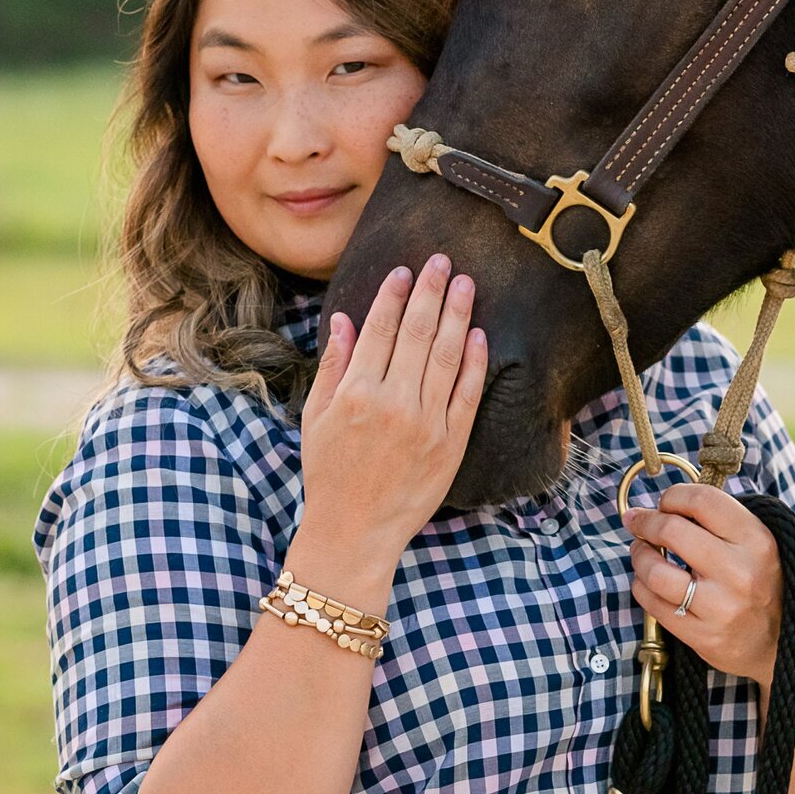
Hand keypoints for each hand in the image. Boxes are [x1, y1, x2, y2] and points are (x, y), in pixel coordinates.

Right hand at [297, 254, 488, 564]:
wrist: (355, 532)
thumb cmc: (329, 473)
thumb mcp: (317, 418)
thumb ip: (334, 366)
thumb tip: (343, 318)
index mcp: (357, 394)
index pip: (381, 330)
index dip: (394, 296)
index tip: (404, 270)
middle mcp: (394, 404)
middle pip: (418, 333)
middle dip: (431, 292)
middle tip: (443, 261)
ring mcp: (427, 424)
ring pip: (447, 356)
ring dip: (458, 315)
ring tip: (466, 284)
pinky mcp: (451, 444)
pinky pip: (468, 394)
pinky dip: (474, 361)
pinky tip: (478, 334)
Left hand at [626, 482, 782, 688]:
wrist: (779, 643)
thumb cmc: (759, 582)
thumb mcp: (755, 544)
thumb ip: (717, 520)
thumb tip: (662, 504)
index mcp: (756, 541)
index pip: (702, 501)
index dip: (673, 496)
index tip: (665, 502)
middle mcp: (739, 572)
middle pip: (671, 530)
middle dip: (646, 522)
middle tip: (638, 522)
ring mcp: (720, 607)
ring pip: (655, 571)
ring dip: (640, 556)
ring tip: (642, 552)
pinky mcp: (703, 636)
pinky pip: (653, 604)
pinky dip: (642, 586)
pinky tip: (648, 581)